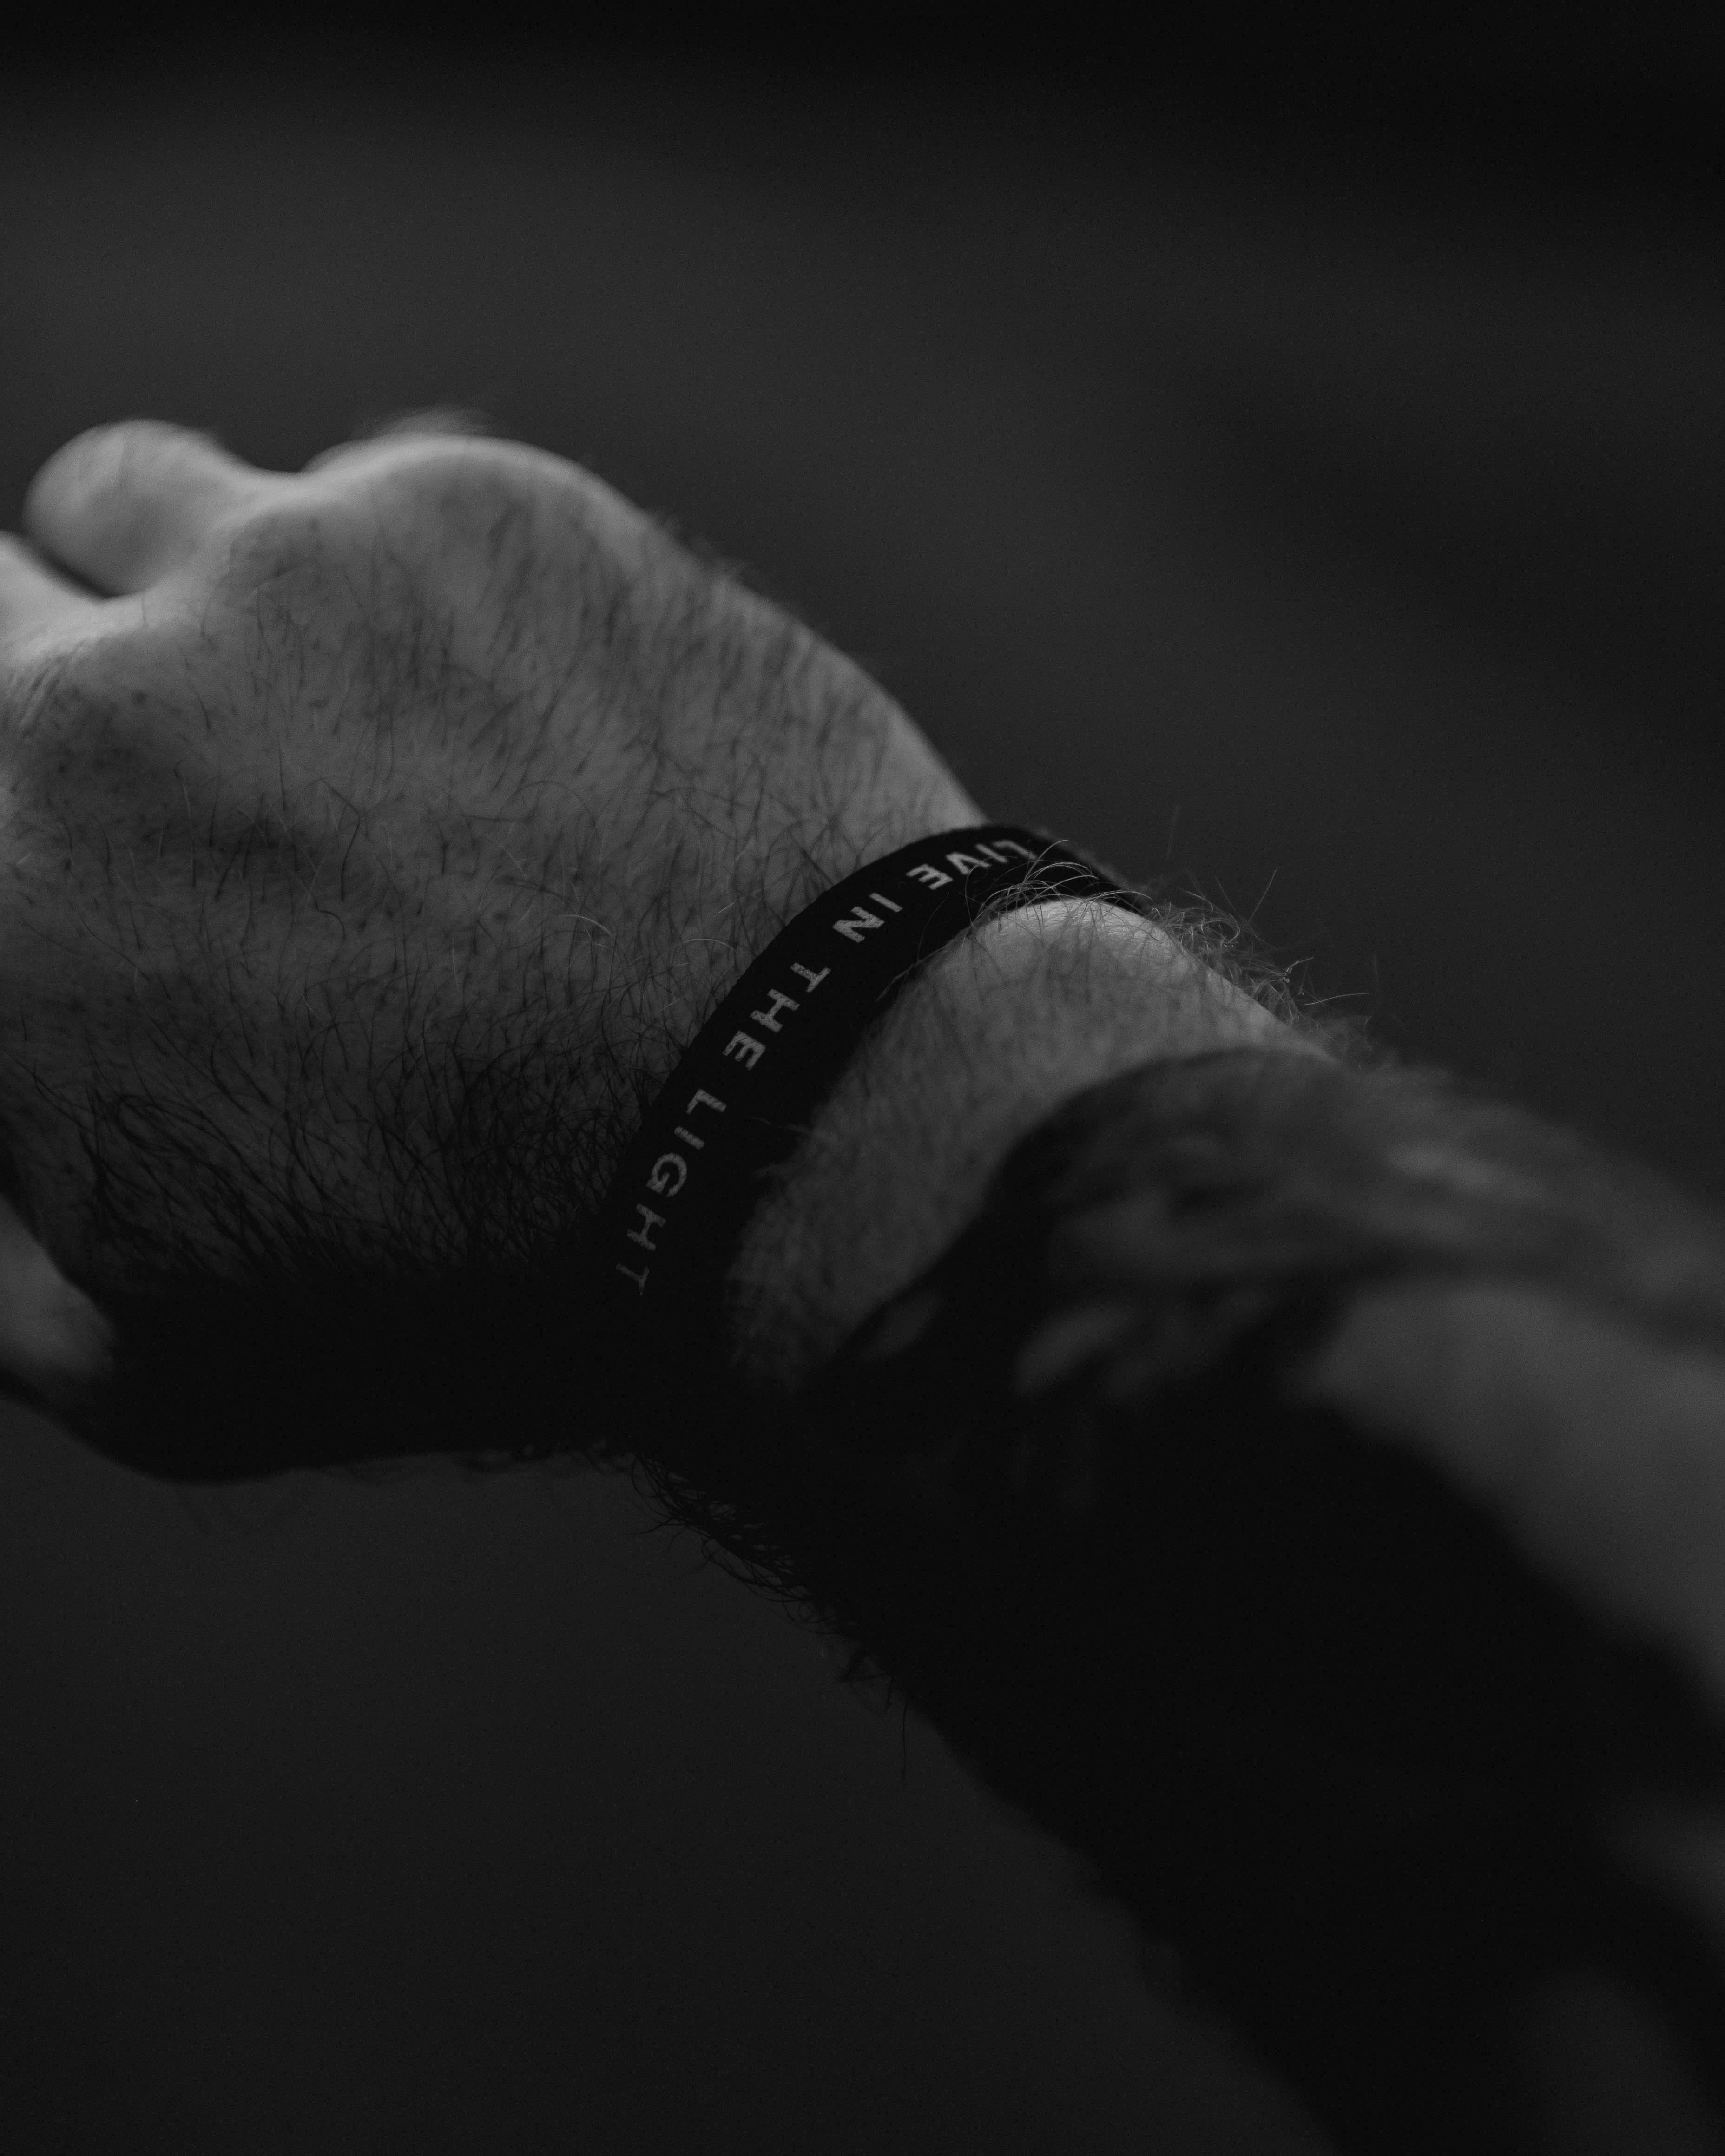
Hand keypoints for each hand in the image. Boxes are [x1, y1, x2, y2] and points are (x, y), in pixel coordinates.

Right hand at [0, 420, 974, 1437]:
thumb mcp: (160, 1357)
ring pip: (135, 507)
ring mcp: (284, 572)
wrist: (794, 1135)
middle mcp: (84, 709)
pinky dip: (409, 590)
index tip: (81, 855)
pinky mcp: (470, 504)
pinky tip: (526, 721)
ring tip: (346, 736)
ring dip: (194, 600)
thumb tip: (1, 1117)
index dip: (15, 818)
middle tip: (191, 789)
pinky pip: (364, 498)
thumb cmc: (485, 1280)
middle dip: (46, 676)